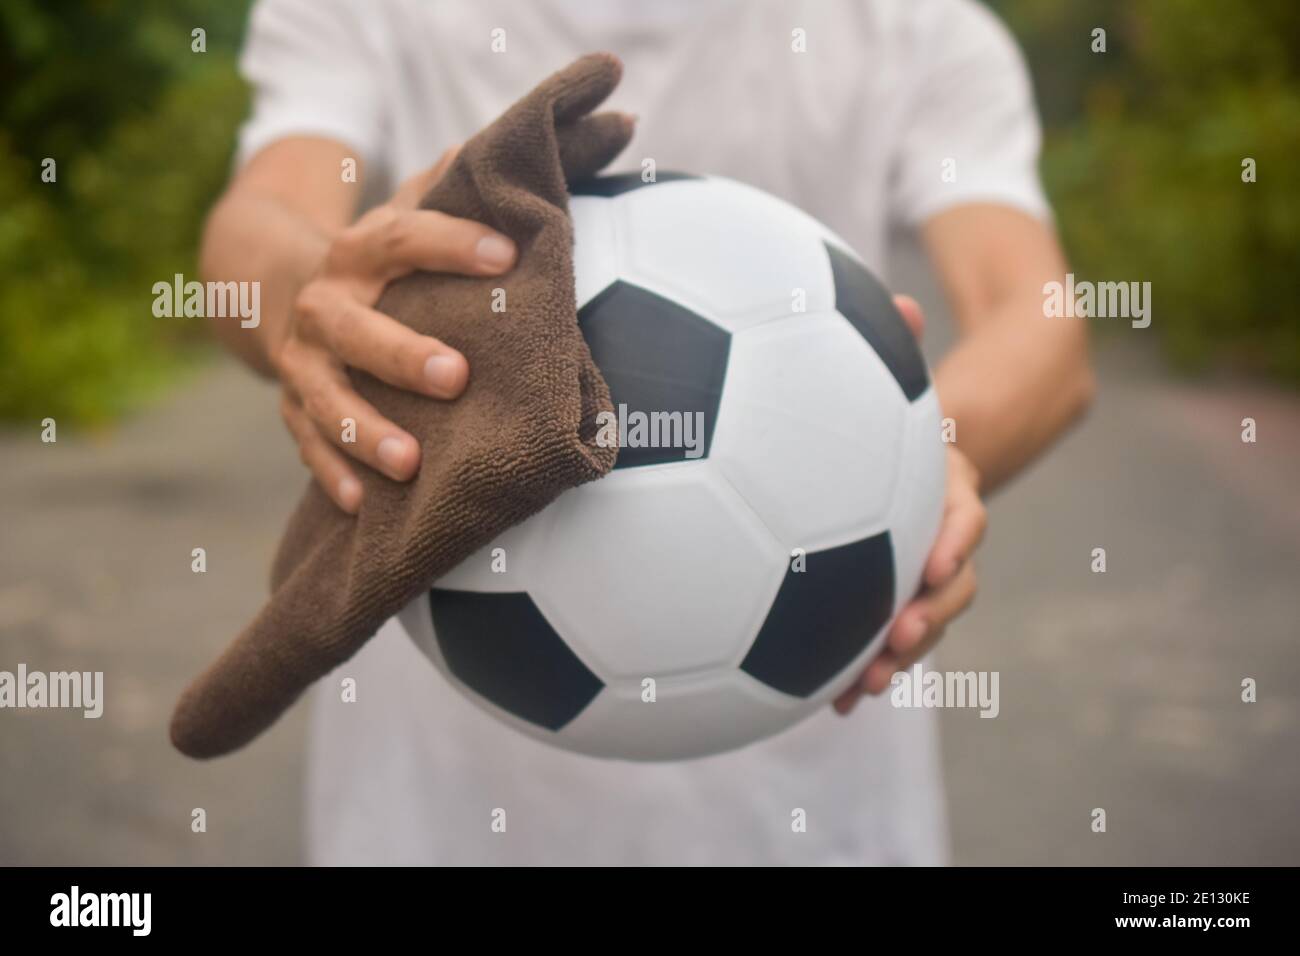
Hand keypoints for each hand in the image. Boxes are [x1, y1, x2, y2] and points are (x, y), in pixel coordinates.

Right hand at [273, 145, 517, 512]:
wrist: (274, 287)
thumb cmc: (375, 261)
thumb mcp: (402, 217)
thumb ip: (447, 189)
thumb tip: (506, 147)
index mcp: (359, 252)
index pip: (402, 237)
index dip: (452, 242)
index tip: (508, 254)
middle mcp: (323, 304)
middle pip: (356, 328)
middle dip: (402, 353)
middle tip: (457, 376)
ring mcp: (303, 361)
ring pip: (326, 397)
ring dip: (365, 430)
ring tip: (410, 462)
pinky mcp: (293, 407)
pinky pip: (307, 444)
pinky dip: (331, 474)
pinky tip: (362, 505)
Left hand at [833, 295, 985, 713]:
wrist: (934, 446)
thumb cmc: (903, 403)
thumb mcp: (905, 373)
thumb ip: (898, 342)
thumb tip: (897, 299)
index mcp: (949, 485)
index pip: (965, 515)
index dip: (957, 539)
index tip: (938, 560)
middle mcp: (944, 535)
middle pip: (954, 585)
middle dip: (931, 618)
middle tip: (900, 643)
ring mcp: (923, 571)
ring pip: (923, 622)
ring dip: (896, 658)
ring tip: (859, 692)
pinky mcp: (894, 593)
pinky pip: (885, 636)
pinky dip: (861, 666)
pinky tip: (827, 702)